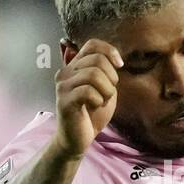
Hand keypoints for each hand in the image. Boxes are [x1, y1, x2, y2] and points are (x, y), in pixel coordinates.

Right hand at [53, 38, 121, 157]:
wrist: (78, 139)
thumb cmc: (92, 113)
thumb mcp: (104, 88)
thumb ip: (105, 71)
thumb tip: (113, 56)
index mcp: (75, 66)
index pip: (92, 44)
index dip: (110, 51)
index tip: (119, 66)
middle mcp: (65, 72)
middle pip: (97, 59)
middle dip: (112, 77)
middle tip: (109, 93)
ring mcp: (63, 86)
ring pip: (94, 74)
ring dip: (107, 90)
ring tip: (102, 100)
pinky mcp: (64, 101)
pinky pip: (88, 91)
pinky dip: (98, 100)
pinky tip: (95, 106)